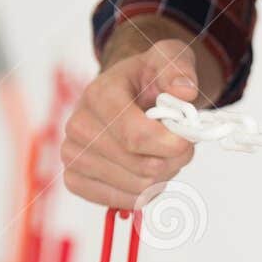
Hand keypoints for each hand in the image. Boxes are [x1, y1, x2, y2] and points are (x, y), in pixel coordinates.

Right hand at [61, 39, 198, 209]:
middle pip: (141, 166)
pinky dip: (145, 192)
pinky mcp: (74, 180)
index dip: (171, 144)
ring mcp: (72, 155)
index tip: (189, 139)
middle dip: (173, 159)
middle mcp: (78, 126)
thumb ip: (178, 70)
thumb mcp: (168, 58)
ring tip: (161, 152)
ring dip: (162, 175)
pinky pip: (123, 202)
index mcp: (98, 94)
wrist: (127, 93)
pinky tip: (146, 170)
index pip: (136, 136)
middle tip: (179, 144)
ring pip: (136, 188)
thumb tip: (184, 91)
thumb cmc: (148, 78)